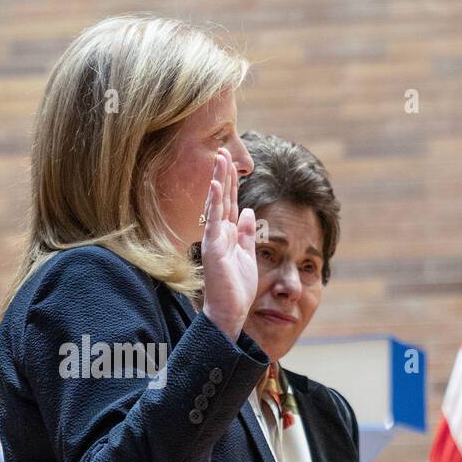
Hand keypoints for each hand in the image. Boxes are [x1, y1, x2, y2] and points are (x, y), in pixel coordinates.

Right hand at [199, 148, 256, 341]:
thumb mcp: (248, 254)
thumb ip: (247, 233)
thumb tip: (248, 212)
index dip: (231, 183)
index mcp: (228, 235)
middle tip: (222, 150)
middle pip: (222, 198)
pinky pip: (214, 219)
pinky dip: (214, 201)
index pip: (229, 203)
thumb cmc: (236, 288)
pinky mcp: (213, 247)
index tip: (232, 163)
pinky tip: (215, 183)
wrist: (229, 311)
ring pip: (217, 203)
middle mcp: (219, 234)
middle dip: (223, 174)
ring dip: (218, 180)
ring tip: (219, 158)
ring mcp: (214, 239)